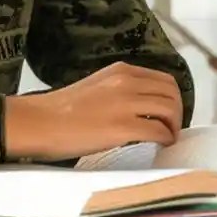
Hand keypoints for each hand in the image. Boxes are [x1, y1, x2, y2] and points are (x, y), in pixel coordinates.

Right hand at [1, 62, 183, 161]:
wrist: (38, 122)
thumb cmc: (61, 111)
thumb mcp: (97, 87)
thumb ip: (120, 89)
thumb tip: (141, 107)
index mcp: (121, 71)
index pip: (164, 80)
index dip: (172, 98)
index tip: (169, 113)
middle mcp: (127, 82)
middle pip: (172, 93)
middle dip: (178, 112)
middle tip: (171, 128)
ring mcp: (125, 104)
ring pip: (170, 110)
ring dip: (174, 126)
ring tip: (167, 138)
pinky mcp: (122, 127)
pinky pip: (159, 131)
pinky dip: (166, 139)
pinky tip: (160, 145)